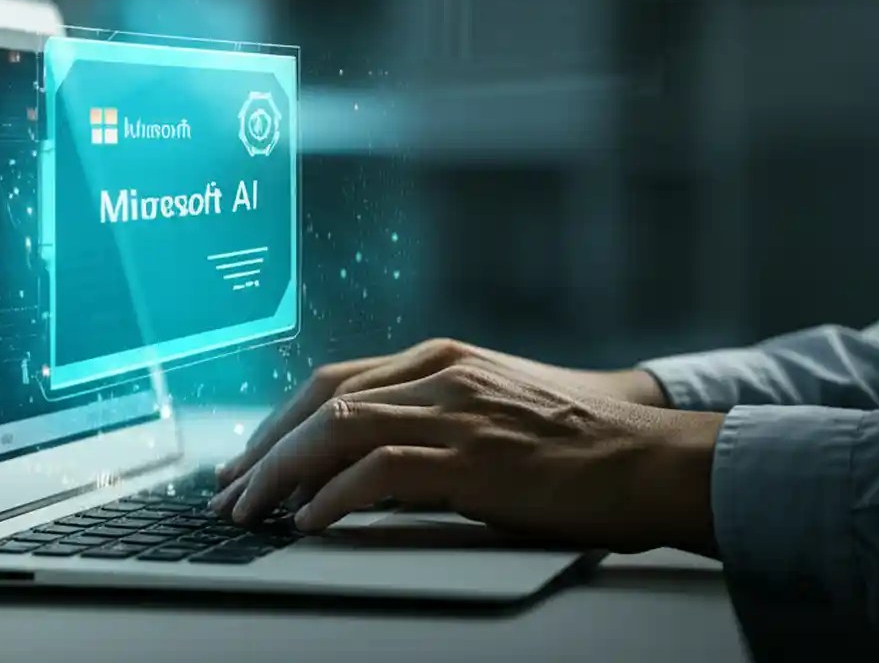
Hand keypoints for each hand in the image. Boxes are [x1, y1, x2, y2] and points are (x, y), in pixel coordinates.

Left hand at [218, 338, 667, 487]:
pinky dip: (335, 496)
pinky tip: (311, 520)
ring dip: (283, 472)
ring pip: (339, 428)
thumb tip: (358, 461)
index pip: (334, 381)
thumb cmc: (572, 439)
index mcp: (439, 358)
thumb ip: (430, 417)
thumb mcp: (490, 408)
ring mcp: (455, 411)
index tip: (249, 457)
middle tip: (230, 489)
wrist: (647, 453)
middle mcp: (438, 374)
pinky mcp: (474, 456)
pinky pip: (381, 470)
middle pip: (322, 400)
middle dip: (266, 448)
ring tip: (252, 510)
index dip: (281, 420)